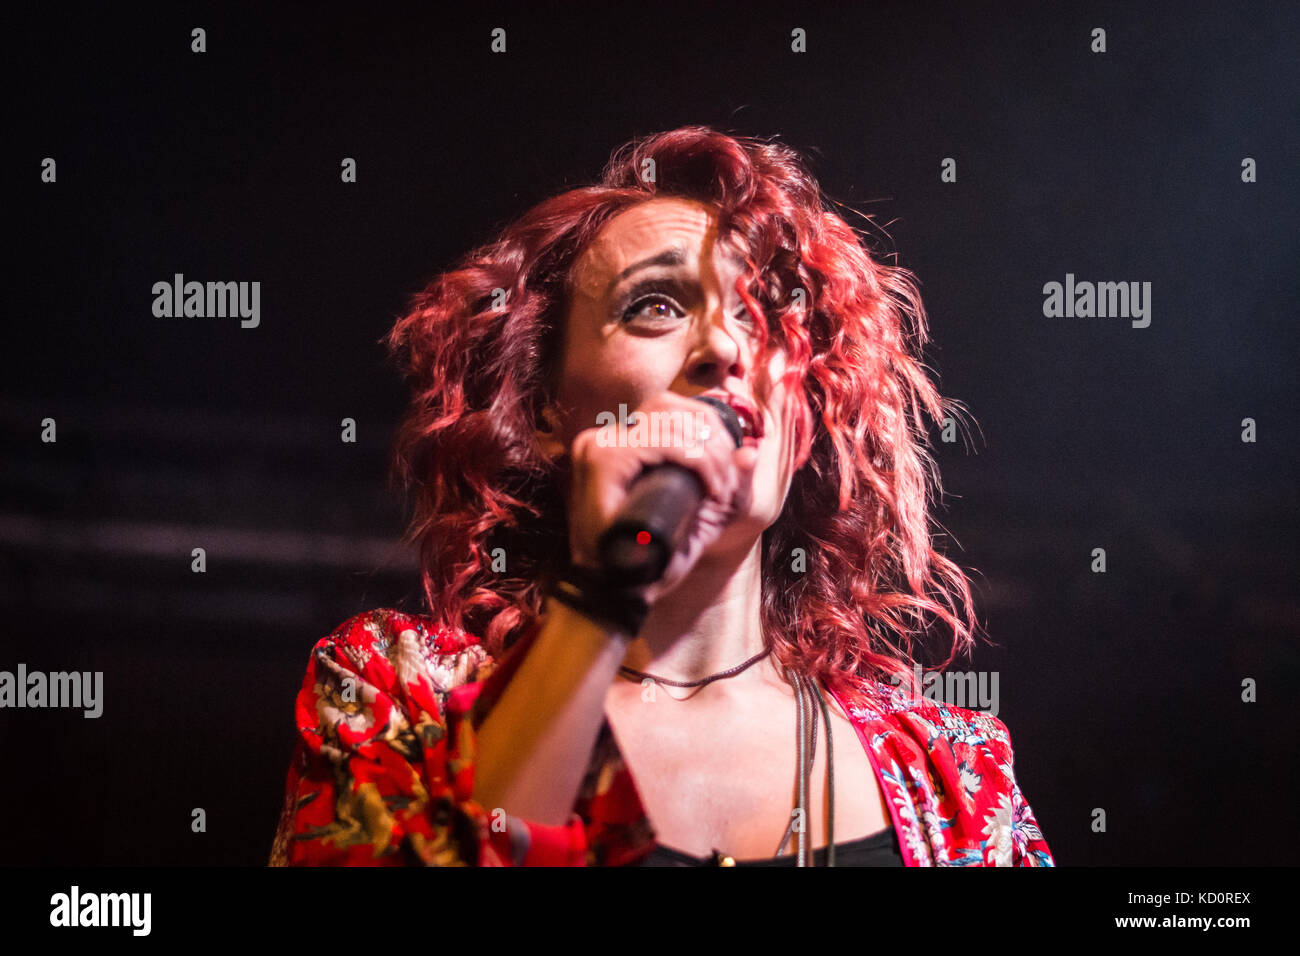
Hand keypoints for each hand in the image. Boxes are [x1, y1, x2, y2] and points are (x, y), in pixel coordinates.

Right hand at [564, 392, 758, 606]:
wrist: (628, 593)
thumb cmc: (661, 555)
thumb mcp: (706, 514)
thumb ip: (730, 482)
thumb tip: (751, 451)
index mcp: (620, 442)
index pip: (667, 406)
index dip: (707, 426)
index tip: (728, 471)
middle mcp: (603, 436)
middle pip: (668, 404)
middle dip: (712, 436)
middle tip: (727, 480)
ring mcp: (598, 446)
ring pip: (667, 419)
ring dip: (709, 452)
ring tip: (719, 490)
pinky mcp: (601, 459)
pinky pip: (661, 441)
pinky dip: (697, 460)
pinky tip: (710, 488)